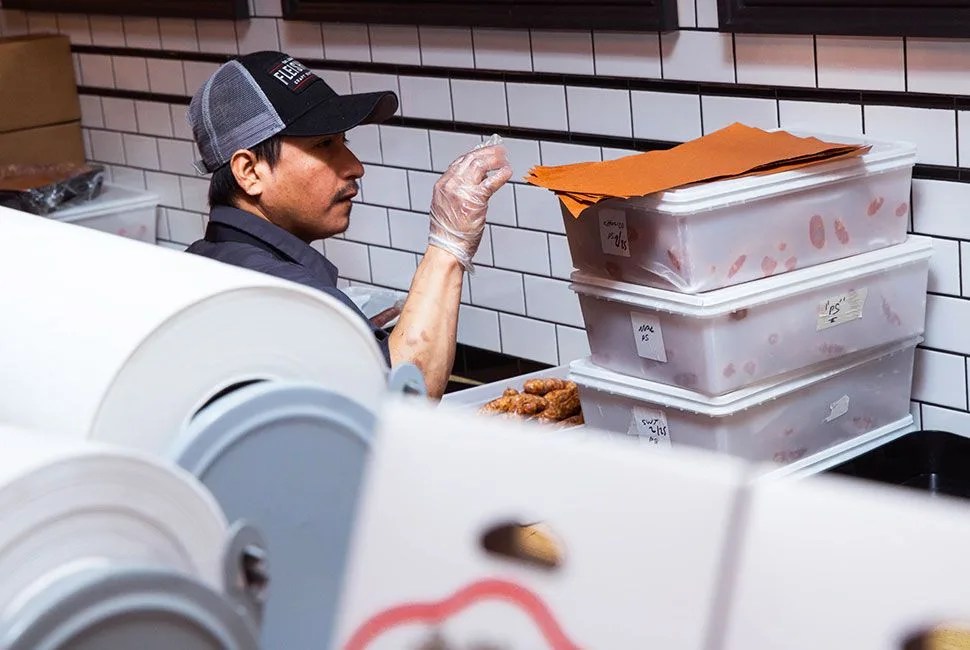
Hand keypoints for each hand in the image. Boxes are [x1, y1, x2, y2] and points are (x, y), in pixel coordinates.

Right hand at [427, 141, 511, 271]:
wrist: (447, 248)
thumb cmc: (448, 234)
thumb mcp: (444, 208)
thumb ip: (455, 193)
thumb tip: (471, 185)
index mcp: (442, 186)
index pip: (459, 162)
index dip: (474, 154)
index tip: (484, 152)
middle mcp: (450, 185)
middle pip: (470, 160)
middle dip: (487, 152)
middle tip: (499, 151)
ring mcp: (462, 191)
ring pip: (479, 165)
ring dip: (494, 159)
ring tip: (504, 158)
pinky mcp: (475, 200)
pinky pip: (491, 181)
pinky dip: (501, 174)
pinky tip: (507, 171)